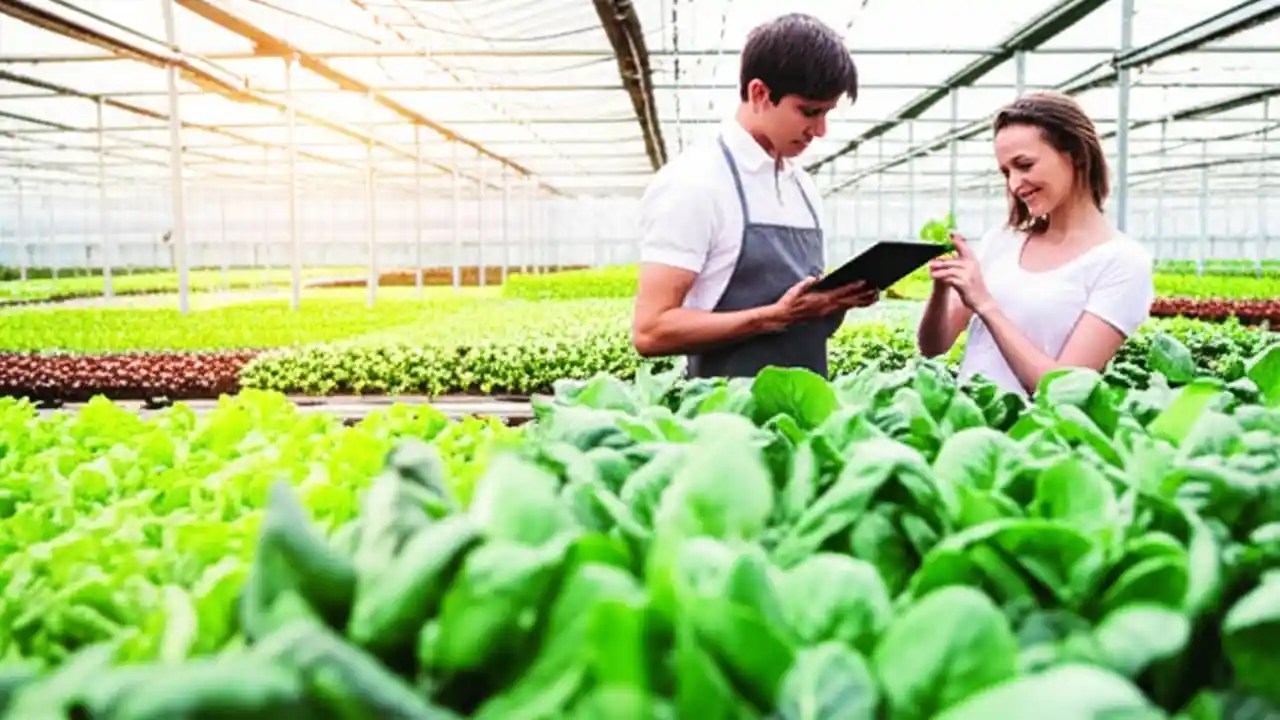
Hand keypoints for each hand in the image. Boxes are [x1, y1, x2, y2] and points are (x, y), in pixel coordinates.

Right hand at [761, 276, 879, 331]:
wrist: (783, 318)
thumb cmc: (789, 302)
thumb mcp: (797, 289)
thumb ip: (809, 282)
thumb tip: (819, 277)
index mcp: (821, 300)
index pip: (841, 292)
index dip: (853, 287)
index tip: (864, 282)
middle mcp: (827, 308)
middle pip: (849, 301)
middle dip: (863, 295)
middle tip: (878, 290)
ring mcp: (827, 312)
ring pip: (849, 306)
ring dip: (862, 301)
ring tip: (875, 296)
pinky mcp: (826, 315)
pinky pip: (843, 309)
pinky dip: (853, 305)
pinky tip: (861, 302)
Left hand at [928, 233, 994, 314]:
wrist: (982, 300)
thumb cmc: (973, 286)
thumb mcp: (969, 272)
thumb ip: (960, 264)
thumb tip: (944, 260)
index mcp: (973, 261)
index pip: (964, 247)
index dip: (957, 240)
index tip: (950, 233)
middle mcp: (971, 265)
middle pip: (952, 260)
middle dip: (940, 262)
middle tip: (930, 263)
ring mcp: (968, 274)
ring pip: (949, 269)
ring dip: (939, 271)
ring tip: (931, 272)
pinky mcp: (964, 283)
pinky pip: (950, 278)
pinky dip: (942, 278)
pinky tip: (936, 279)